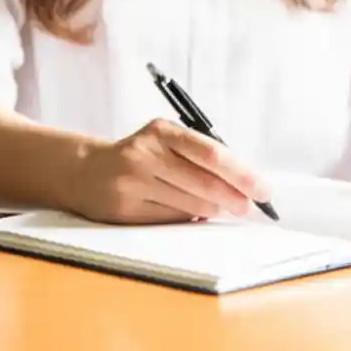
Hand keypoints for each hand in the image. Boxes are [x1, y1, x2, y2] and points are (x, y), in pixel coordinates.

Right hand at [67, 119, 270, 223]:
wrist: (87, 172)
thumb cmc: (141, 156)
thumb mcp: (165, 142)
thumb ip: (198, 156)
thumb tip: (242, 185)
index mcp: (161, 131)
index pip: (210, 152)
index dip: (241, 173)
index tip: (263, 189)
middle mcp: (145, 154)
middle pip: (203, 182)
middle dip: (234, 198)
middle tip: (251, 207)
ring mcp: (133, 183)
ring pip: (190, 205)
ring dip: (215, 210)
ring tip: (225, 209)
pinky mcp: (125, 209)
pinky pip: (171, 219)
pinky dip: (190, 218)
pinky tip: (194, 213)